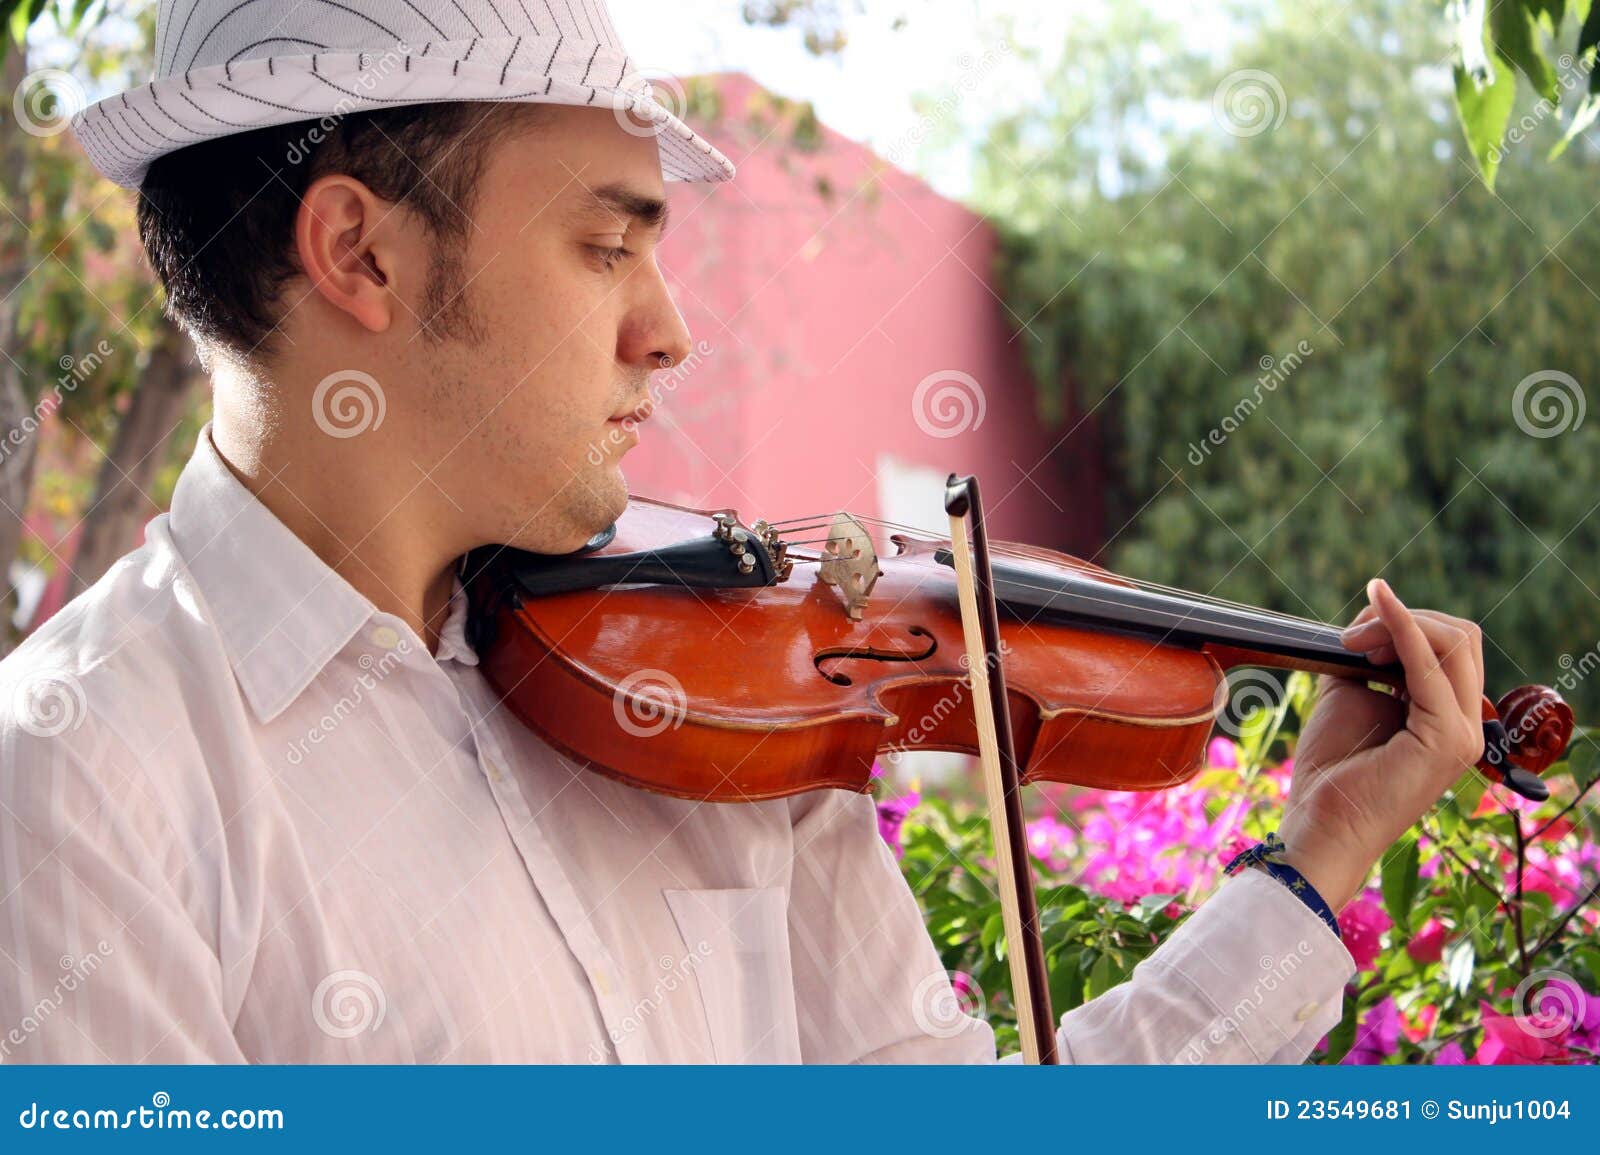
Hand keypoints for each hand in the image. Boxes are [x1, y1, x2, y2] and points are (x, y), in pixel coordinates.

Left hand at [1275, 578, 1484, 912]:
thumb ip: (1367, 661)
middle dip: (1404, 619)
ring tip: (1351, 642)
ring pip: (1455, 642)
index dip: (1403, 624)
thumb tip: (1367, 625)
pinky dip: (1403, 627)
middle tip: (1351, 638)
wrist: (1321, 824)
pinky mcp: (1446, 738)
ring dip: (1398, 624)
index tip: (1353, 636)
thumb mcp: (1350, 698)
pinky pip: (1431, 665)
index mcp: (1448, 717)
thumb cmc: (1332, 770)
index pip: (1451, 647)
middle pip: (1461, 638)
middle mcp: (1466, 724)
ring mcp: (1463, 733)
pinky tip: (1380, 607)